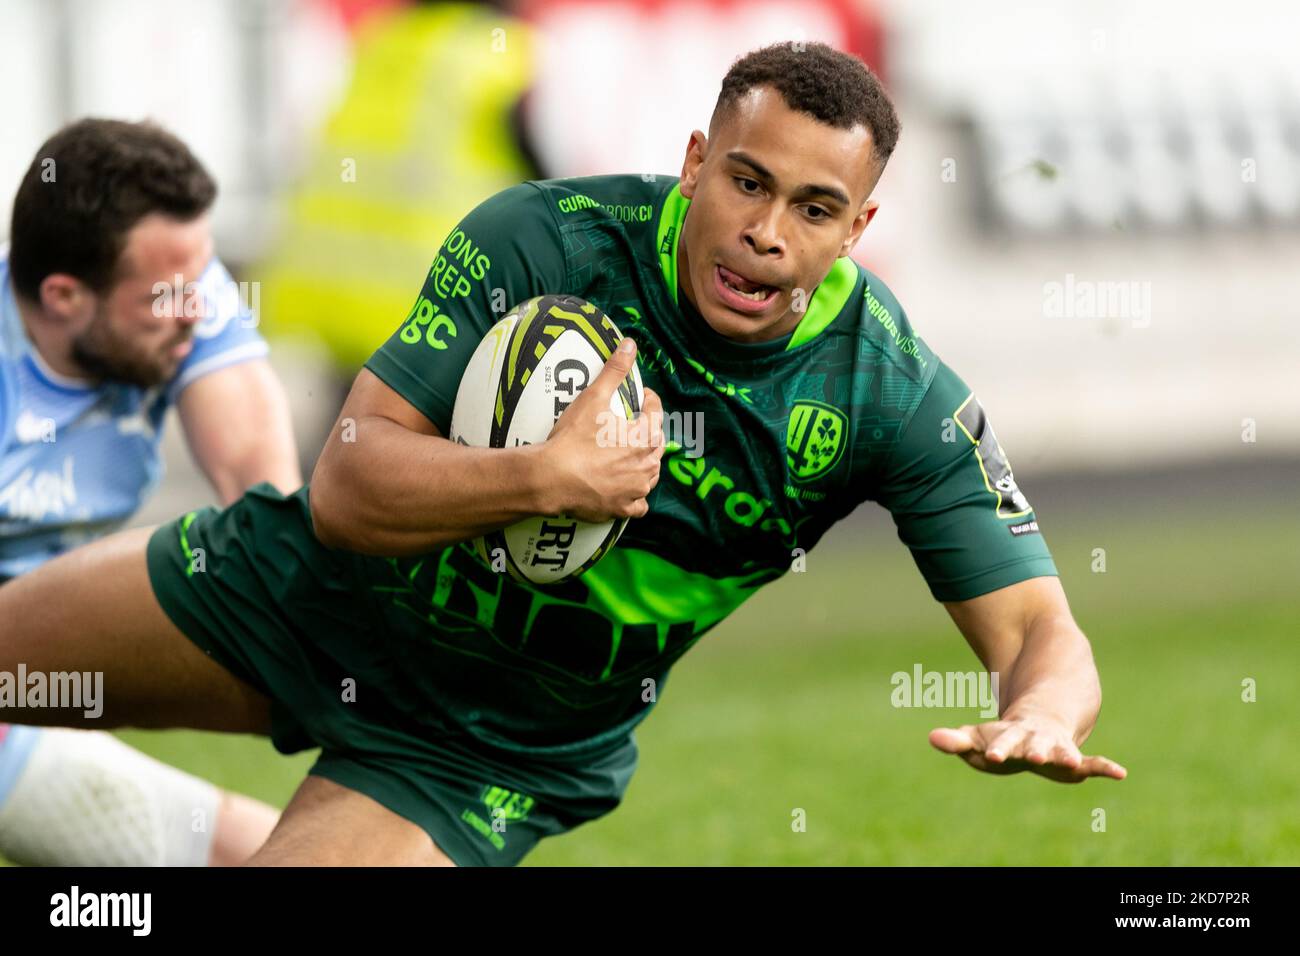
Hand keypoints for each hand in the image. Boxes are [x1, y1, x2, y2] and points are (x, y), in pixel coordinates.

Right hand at [540, 337, 664, 522]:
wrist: (551, 478)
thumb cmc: (572, 439)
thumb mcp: (593, 397)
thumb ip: (614, 370)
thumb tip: (629, 345)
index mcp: (644, 437)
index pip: (657, 414)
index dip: (649, 401)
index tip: (642, 396)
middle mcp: (647, 465)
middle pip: (657, 445)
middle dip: (650, 431)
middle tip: (636, 424)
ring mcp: (636, 489)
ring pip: (652, 474)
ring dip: (646, 463)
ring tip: (632, 454)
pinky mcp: (622, 508)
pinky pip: (639, 504)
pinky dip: (636, 496)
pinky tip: (628, 488)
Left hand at [929, 713, 1126, 783]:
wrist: (1042, 718)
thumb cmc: (1004, 737)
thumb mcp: (979, 739)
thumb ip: (957, 741)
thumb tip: (932, 738)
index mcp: (1009, 738)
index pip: (1000, 744)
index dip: (997, 749)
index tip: (991, 754)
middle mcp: (1034, 741)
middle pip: (1029, 746)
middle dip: (1028, 751)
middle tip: (1032, 756)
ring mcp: (1055, 747)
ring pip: (1060, 751)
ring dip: (1064, 757)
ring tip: (1072, 763)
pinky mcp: (1073, 755)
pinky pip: (1092, 763)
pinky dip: (1105, 767)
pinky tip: (1120, 773)